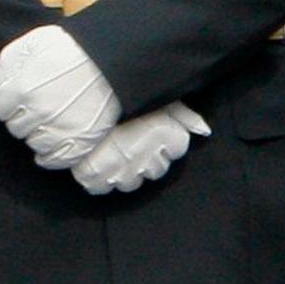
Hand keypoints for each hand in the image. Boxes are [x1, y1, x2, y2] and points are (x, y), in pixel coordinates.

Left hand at [0, 25, 121, 173]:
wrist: (115, 56)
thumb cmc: (73, 47)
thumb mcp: (32, 44)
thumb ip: (5, 67)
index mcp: (22, 89)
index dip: (10, 101)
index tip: (21, 96)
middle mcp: (37, 113)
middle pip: (16, 127)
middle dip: (24, 117)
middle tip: (40, 105)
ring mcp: (59, 129)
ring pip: (34, 143)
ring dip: (38, 134)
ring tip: (51, 121)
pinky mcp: (80, 141)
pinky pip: (56, 159)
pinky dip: (51, 156)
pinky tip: (53, 146)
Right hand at [71, 103, 209, 196]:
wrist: (80, 98)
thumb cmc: (121, 96)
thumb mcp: (158, 98)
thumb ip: (184, 115)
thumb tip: (204, 131)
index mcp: (166, 136)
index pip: (177, 151)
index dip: (164, 143)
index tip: (150, 133)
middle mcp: (148, 156)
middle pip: (156, 171)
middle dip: (145, 159)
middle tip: (129, 142)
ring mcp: (122, 169)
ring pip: (131, 183)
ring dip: (123, 171)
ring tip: (113, 151)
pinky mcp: (95, 177)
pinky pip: (100, 188)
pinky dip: (97, 179)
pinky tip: (95, 161)